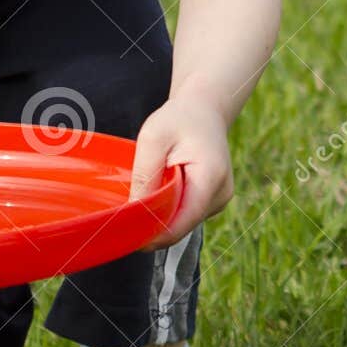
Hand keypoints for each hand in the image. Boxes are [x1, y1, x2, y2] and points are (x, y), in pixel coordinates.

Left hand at [128, 95, 232, 250]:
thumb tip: (134, 211)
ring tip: (145, 194)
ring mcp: (220, 200)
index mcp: (211, 178)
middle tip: (125, 218)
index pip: (181, 223)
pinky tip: (160, 192)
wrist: (204, 110)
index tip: (127, 235)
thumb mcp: (154, 138)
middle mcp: (221, 194)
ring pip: (183, 223)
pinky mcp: (213, 201)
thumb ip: (145, 175)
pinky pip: (186, 214)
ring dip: (162, 216)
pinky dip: (170, 209)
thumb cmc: (179, 119)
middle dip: (154, 226)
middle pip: (181, 226)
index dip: (154, 235)